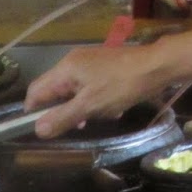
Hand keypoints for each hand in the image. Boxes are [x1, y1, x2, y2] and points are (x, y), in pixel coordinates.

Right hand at [23, 46, 162, 137]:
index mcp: (65, 69)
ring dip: (79, 108)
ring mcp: (88, 62)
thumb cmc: (122, 85)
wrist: (158, 65)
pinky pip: (88, 87)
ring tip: (92, 119)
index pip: (35, 91)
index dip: (33, 111)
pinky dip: (93, 100)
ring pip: (72, 91)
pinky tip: (108, 109)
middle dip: (61, 111)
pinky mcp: (103, 66)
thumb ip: (62, 118)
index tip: (41, 129)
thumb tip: (37, 130)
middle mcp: (72, 62)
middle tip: (75, 126)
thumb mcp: (90, 106)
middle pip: (53, 91)